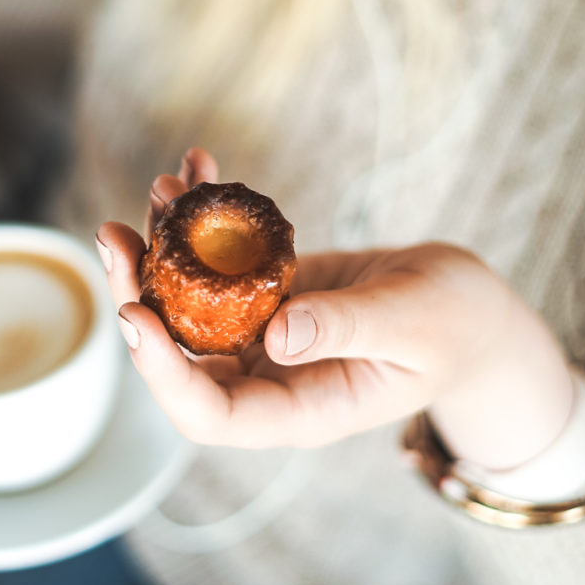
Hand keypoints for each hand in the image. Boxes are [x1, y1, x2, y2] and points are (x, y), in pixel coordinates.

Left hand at [97, 149, 574, 467]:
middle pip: (179, 350)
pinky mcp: (270, 290)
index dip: (163, 372)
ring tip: (160, 186)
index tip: (135, 314)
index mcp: (299, 409)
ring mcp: (264, 332)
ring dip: (164, 243)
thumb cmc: (455, 326)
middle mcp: (268, 377)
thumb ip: (348, 330)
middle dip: (139, 291)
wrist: (470, 307)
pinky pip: (224, 258)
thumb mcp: (411, 325)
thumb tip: (275, 335)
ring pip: (190, 297)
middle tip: (115, 234)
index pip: (211, 414)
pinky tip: (198, 170)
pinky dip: (206, 215)